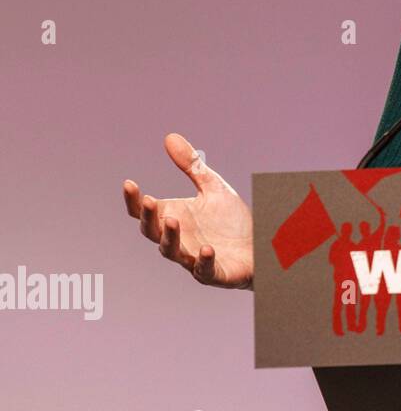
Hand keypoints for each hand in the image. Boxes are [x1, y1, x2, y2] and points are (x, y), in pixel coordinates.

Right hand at [122, 133, 253, 288]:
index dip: (133, 200)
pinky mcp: (214, 273)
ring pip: (172, 252)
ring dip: (170, 237)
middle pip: (152, 232)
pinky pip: (204, 271)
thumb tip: (169, 137)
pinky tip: (208, 250)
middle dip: (149, 218)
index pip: (143, 212)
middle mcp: (178, 239)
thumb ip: (191, 166)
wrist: (260, 245)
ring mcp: (193, 258)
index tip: (129, 183)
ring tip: (173, 220)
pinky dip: (203, 262)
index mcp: (173, 218)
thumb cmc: (231, 220)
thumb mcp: (212, 187)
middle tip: (150, 201)